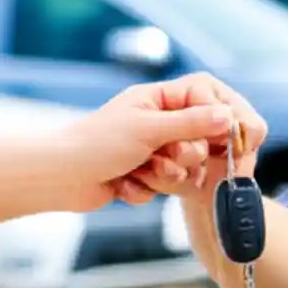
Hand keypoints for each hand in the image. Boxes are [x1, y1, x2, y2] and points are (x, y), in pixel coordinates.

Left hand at [54, 72, 265, 211]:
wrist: (60, 178)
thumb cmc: (96, 144)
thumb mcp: (148, 128)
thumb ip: (191, 123)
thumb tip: (228, 117)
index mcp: (159, 99)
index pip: (205, 100)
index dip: (216, 120)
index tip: (223, 137)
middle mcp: (159, 122)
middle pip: (201, 139)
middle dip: (183, 155)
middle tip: (163, 156)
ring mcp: (153, 150)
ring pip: (186, 168)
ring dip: (164, 176)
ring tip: (139, 171)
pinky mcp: (146, 175)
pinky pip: (167, 186)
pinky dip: (146, 189)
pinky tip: (124, 184)